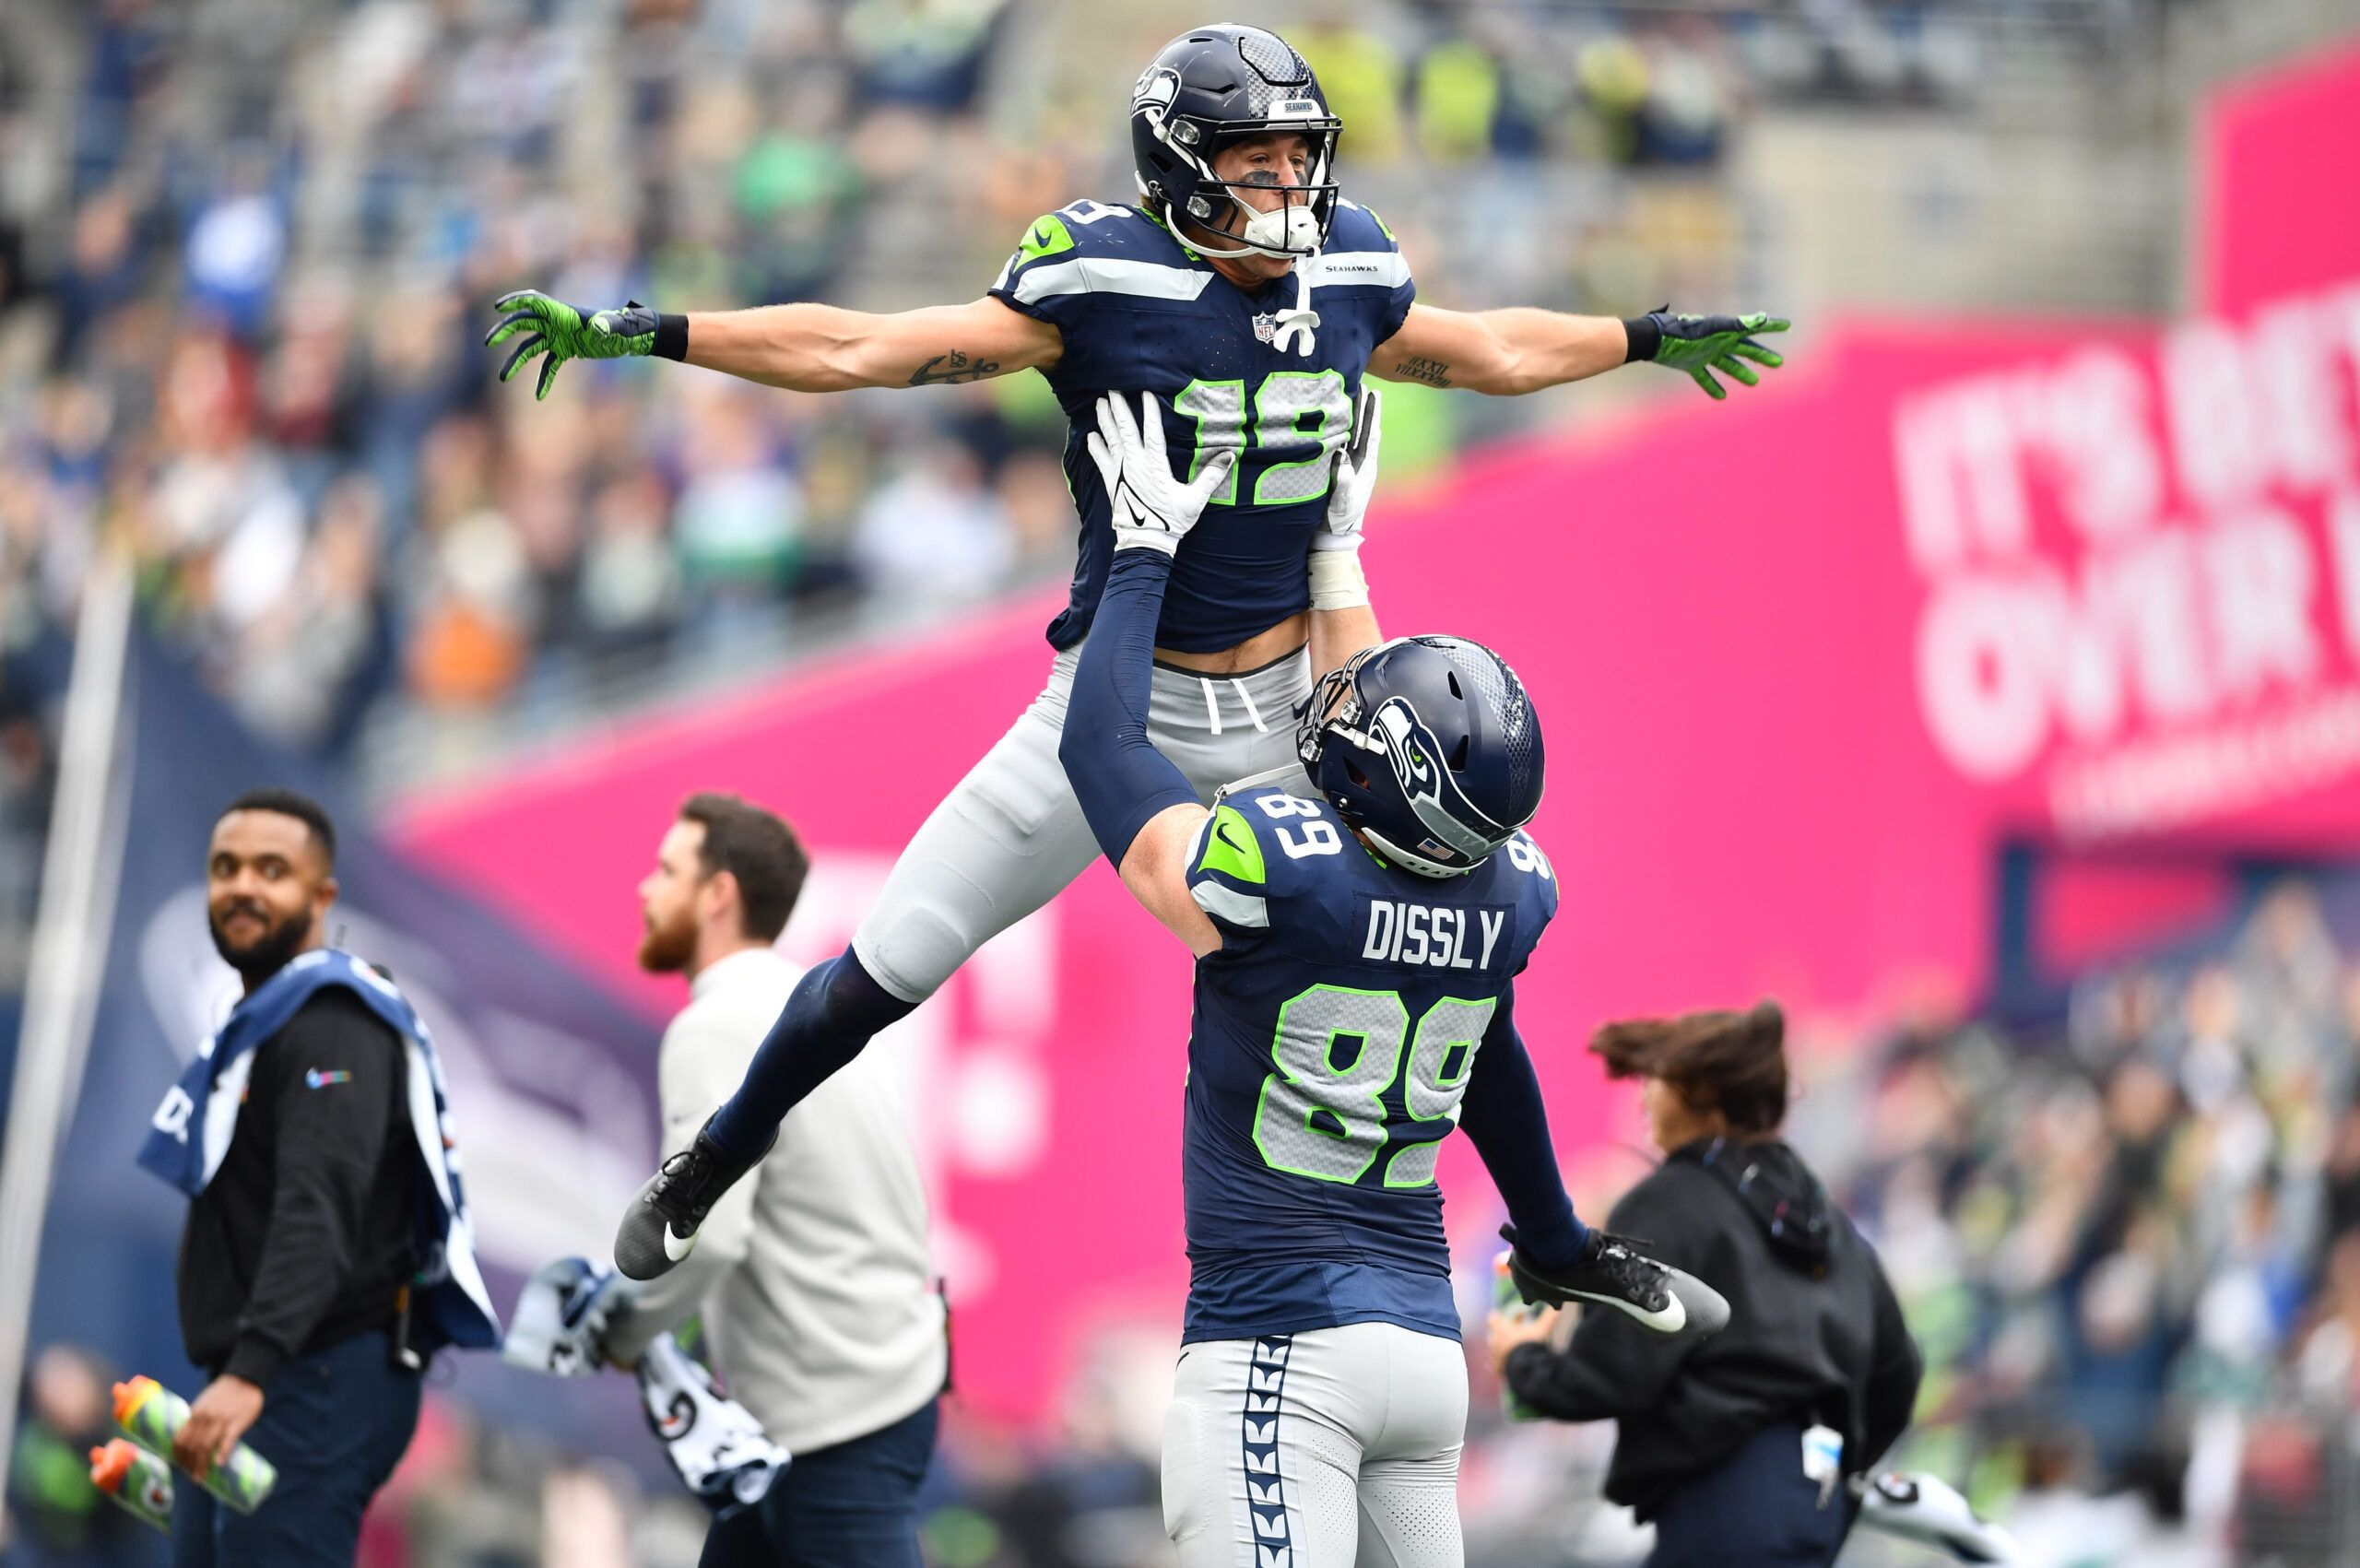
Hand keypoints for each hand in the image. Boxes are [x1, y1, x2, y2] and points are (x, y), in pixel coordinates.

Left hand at [172, 1375, 262, 1476]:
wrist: (245, 1379)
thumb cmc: (223, 1394)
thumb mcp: (204, 1403)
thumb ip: (197, 1420)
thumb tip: (190, 1440)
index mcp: (194, 1413)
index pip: (180, 1439)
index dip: (178, 1456)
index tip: (181, 1467)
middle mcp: (204, 1418)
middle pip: (191, 1446)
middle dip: (189, 1465)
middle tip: (193, 1477)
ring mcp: (220, 1420)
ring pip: (205, 1446)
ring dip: (201, 1465)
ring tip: (200, 1477)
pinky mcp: (237, 1422)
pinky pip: (228, 1440)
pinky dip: (223, 1453)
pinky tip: (219, 1464)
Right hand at [484, 291, 662, 400]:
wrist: (630, 338)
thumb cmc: (624, 328)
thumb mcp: (615, 326)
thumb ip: (607, 325)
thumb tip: (598, 328)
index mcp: (563, 312)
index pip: (534, 302)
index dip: (515, 301)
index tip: (498, 308)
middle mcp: (556, 323)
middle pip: (523, 323)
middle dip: (504, 331)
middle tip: (489, 342)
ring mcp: (558, 337)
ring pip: (529, 348)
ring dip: (515, 362)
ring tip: (502, 378)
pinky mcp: (565, 351)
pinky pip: (548, 366)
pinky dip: (544, 379)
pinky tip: (539, 396)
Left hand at [1084, 392, 1235, 555]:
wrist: (1144, 542)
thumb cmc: (1171, 521)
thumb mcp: (1195, 500)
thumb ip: (1211, 476)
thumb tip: (1230, 455)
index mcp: (1155, 465)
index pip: (1153, 431)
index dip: (1150, 411)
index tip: (1145, 392)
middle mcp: (1135, 464)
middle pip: (1126, 430)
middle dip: (1119, 408)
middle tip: (1112, 389)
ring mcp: (1120, 472)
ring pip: (1111, 440)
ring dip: (1105, 420)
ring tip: (1099, 403)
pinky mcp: (1112, 482)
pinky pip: (1100, 459)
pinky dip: (1095, 446)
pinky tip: (1090, 435)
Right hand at [1313, 386, 1380, 551]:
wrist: (1330, 534)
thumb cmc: (1338, 520)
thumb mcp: (1342, 502)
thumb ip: (1343, 480)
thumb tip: (1340, 456)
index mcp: (1365, 467)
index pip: (1370, 434)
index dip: (1372, 413)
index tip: (1374, 393)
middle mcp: (1357, 462)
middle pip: (1360, 428)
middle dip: (1361, 406)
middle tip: (1361, 382)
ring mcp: (1345, 464)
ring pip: (1348, 433)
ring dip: (1348, 413)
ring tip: (1346, 392)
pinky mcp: (1333, 468)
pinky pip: (1335, 442)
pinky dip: (1335, 427)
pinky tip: (1330, 415)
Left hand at [1485, 1305, 1562, 1377]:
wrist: (1526, 1369)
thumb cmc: (1531, 1345)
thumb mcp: (1542, 1329)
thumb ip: (1549, 1317)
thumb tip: (1558, 1308)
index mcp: (1501, 1329)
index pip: (1494, 1317)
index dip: (1505, 1317)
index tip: (1519, 1318)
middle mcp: (1495, 1341)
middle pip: (1495, 1334)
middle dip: (1506, 1333)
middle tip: (1521, 1333)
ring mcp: (1495, 1356)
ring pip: (1496, 1349)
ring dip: (1505, 1348)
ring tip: (1519, 1350)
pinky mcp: (1498, 1369)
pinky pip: (1497, 1365)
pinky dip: (1503, 1364)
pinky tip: (1512, 1364)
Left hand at [1641, 309, 1788, 399]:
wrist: (1657, 340)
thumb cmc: (1686, 332)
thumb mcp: (1714, 329)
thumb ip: (1736, 326)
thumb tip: (1760, 319)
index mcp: (1727, 330)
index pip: (1754, 328)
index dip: (1771, 326)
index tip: (1787, 326)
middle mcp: (1718, 341)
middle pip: (1745, 350)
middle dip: (1762, 356)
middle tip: (1778, 363)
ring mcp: (1706, 353)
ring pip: (1728, 365)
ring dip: (1741, 373)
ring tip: (1754, 382)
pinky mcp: (1692, 364)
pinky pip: (1705, 377)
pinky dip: (1713, 386)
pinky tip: (1722, 397)